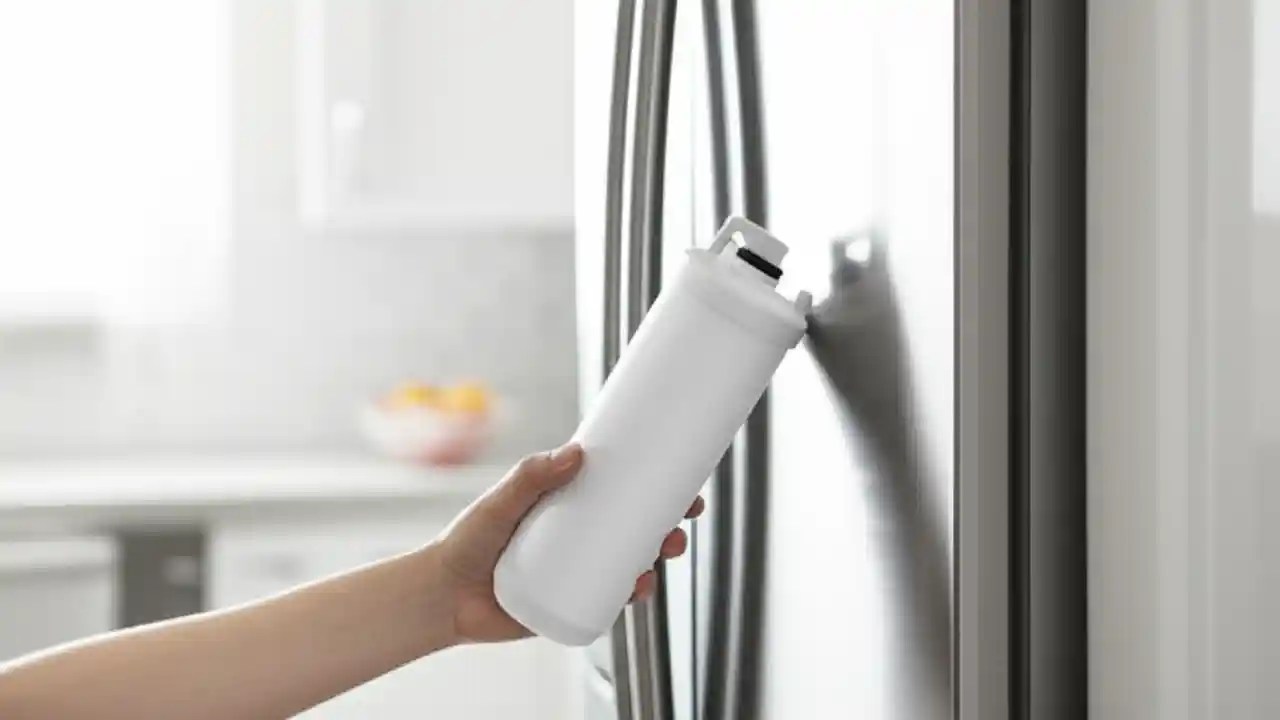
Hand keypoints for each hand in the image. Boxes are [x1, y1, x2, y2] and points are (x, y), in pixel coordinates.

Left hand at [433, 443, 704, 643]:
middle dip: (669, 524)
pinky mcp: (571, 604)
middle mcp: (579, 538)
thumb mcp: (501, 501)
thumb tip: (575, 453)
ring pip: (631, 564)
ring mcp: (578, 572)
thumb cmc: (467, 541)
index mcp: (569, 507)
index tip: (684, 480)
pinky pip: (610, 600)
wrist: (442, 597)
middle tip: (683, 519)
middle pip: (636, 529)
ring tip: (663, 553)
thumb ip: (531, 476)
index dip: (656, 487)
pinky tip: (642, 587)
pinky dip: (632, 594)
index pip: (620, 492)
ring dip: (658, 558)